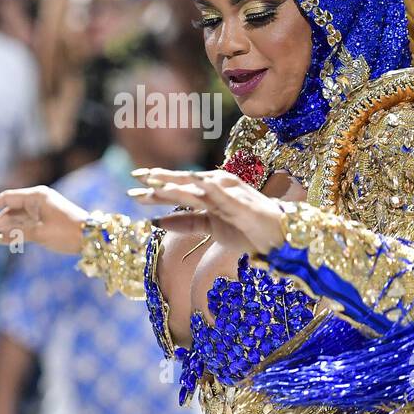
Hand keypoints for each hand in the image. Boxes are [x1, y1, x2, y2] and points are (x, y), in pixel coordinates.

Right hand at [0, 186, 88, 254]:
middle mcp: (38, 200)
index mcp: (36, 196)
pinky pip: (25, 224)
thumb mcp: (40, 234)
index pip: (5, 198)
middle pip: (10, 210)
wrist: (94, 238)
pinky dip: (15, 232)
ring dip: (4, 229)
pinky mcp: (46, 220)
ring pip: (17, 218)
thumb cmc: (68, 232)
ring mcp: (42, 210)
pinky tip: (4, 240)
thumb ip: (15, 234)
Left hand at [128, 168, 286, 254]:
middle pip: (182, 184)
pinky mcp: (241, 203)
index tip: (134, 185)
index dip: (156, 186)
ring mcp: (229, 193)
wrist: (279, 237)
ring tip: (154, 180)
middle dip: (159, 181)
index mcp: (209, 192)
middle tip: (134, 176)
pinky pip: (222, 195)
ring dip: (176, 183)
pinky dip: (208, 187)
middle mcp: (217, 187)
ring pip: (196, 188)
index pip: (178, 188)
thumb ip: (186, 223)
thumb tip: (155, 222)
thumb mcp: (210, 227)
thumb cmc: (247, 230)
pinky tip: (195, 182)